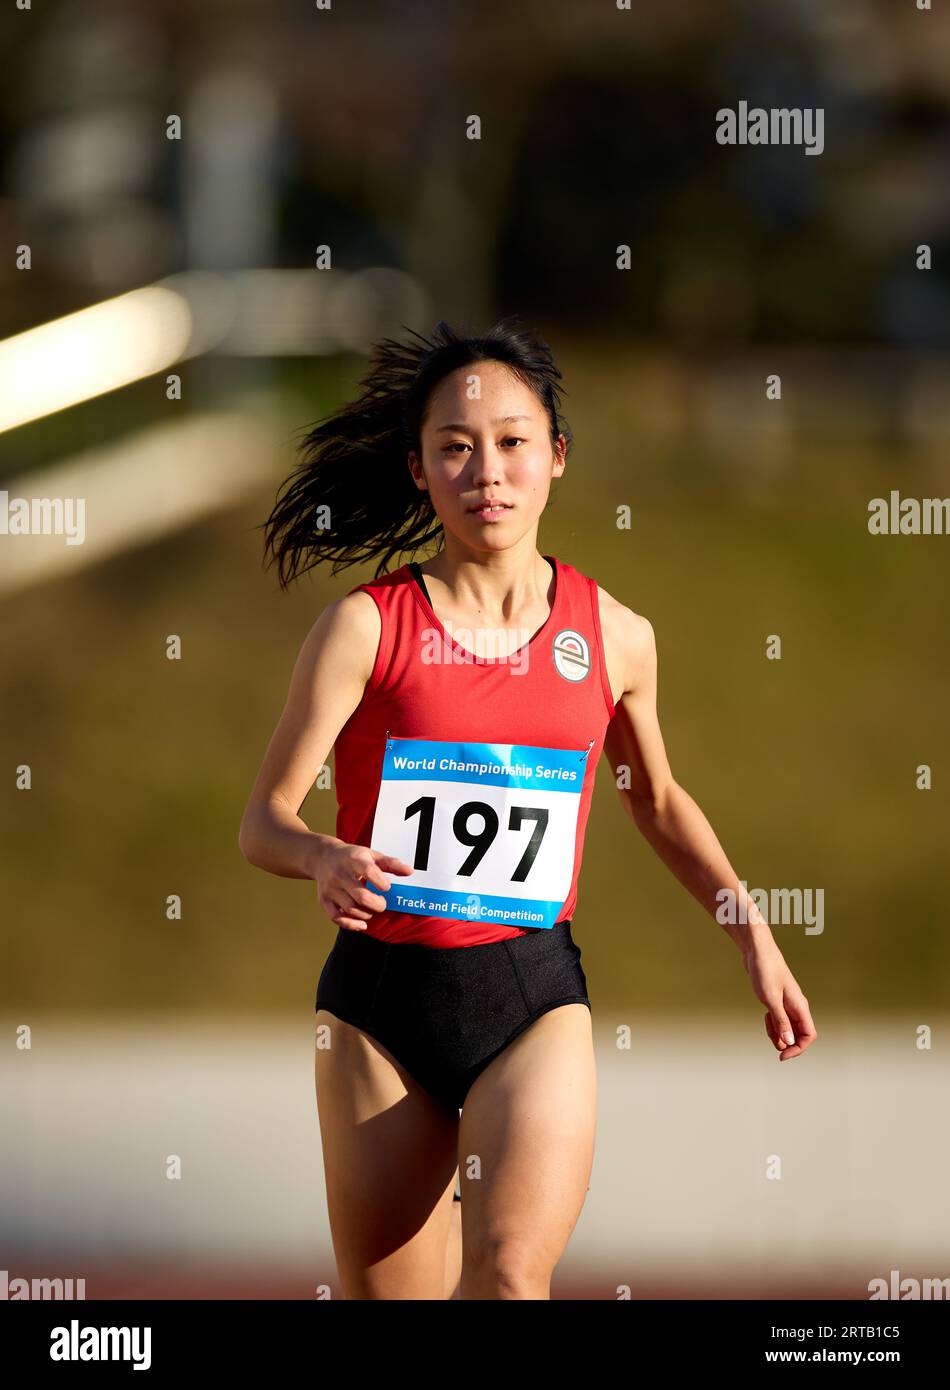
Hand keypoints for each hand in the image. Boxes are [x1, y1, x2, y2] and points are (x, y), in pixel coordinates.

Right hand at [313, 842, 412, 930]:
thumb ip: (390, 863)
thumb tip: (409, 872)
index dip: (382, 882)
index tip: (387, 887)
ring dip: (367, 914)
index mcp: (353, 860)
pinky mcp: (324, 900)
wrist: (322, 857)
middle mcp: (340, 874)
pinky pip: (336, 918)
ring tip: (372, 908)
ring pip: (351, 909)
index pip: (369, 872)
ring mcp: (330, 888)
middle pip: (361, 896)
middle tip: (382, 903)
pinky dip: (351, 925)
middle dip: (377, 904)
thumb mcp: (371, 855)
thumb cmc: (352, 857)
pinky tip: (363, 924)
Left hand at [742, 942, 817, 1060]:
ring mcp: (788, 1004)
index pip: (808, 1035)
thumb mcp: (771, 999)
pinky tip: (765, 1018)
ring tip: (766, 1024)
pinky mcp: (778, 1001)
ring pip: (788, 1028)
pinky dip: (773, 1024)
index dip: (798, 1048)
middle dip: (785, 1041)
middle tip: (770, 1035)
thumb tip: (789, 1042)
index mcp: (800, 1006)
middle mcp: (797, 1007)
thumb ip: (780, 1021)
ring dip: (777, 1033)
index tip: (782, 1055)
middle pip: (798, 1034)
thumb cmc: (765, 971)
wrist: (757, 952)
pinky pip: (780, 1020)